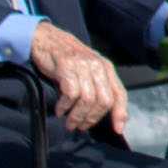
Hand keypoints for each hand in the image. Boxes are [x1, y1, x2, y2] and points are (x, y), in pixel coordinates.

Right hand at [25, 20, 127, 134]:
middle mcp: (97, 66)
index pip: (120, 94)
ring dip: (77, 116)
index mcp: (106, 68)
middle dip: (93, 118)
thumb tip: (100, 113)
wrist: (46, 38)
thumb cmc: (67, 58)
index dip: (120, 113)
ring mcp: (82, 65)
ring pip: (87, 100)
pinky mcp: (66, 66)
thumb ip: (97, 87)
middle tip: (80, 126)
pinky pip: (71, 94)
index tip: (117, 129)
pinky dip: (65, 106)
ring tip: (69, 121)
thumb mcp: (87, 70)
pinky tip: (60, 109)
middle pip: (104, 101)